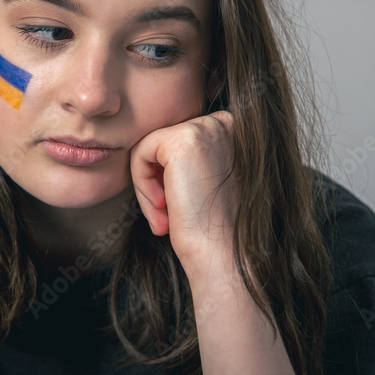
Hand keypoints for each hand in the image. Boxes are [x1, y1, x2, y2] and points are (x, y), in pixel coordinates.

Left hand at [129, 110, 239, 273]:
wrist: (224, 252)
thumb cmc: (214, 227)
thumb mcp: (204, 180)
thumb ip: (189, 157)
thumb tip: (152, 147)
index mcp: (234, 130)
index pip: (180, 141)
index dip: (171, 176)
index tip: (176, 207)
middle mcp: (223, 122)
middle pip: (164, 142)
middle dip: (158, 181)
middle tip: (165, 217)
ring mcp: (204, 128)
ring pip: (150, 147)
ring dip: (148, 186)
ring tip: (163, 217)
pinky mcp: (181, 140)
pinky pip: (140, 153)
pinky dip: (141, 183)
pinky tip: (161, 209)